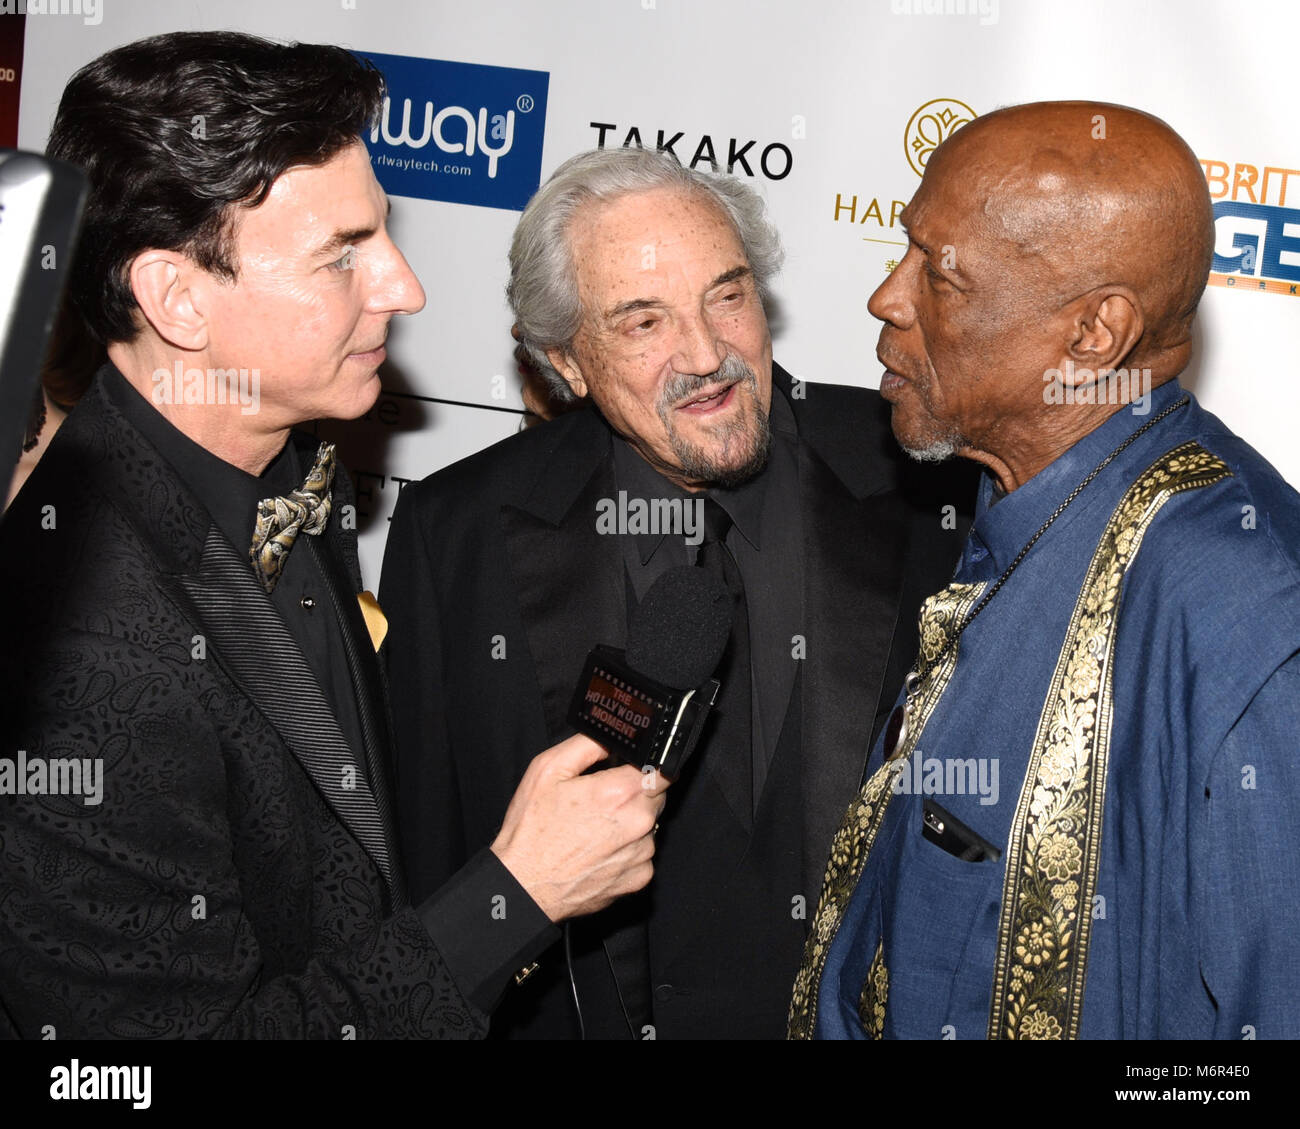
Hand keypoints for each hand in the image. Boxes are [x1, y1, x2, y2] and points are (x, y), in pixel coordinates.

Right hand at [490, 735, 668, 922]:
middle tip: (602, 799)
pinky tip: (601, 850)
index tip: (634, 768)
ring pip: (650, 824)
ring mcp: (641, 854)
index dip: (649, 764)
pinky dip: (628, 849)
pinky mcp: (639, 878)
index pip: (661, 768)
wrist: (524, 886)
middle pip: (657, 795)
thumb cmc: (532, 831)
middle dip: (636, 791)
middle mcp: (637, 823)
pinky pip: (644, 853)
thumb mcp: (548, 770)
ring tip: (596, 828)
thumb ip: (587, 744)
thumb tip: (613, 737)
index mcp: (619, 793)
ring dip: (632, 821)